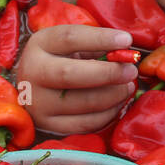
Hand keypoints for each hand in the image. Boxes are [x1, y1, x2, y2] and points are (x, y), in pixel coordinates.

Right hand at [14, 25, 137, 135]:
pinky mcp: (50, 126)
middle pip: (70, 74)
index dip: (100, 39)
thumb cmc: (61, 59)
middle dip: (108, 73)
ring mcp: (39, 103)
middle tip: (131, 71)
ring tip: (127, 87)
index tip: (126, 40)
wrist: (33, 88)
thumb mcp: (71, 45)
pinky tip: (116, 104)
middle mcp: (33, 73)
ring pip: (81, 102)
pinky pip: (85, 124)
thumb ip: (95, 45)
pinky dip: (107, 114)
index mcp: (40, 44)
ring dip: (113, 95)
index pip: (70, 38)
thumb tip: (125, 51)